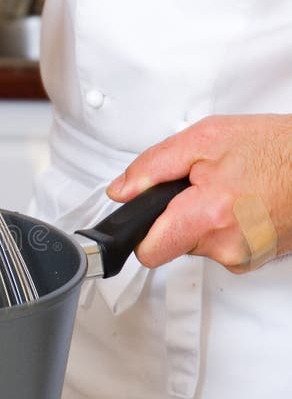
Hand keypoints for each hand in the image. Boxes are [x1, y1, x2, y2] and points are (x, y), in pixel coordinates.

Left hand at [107, 114, 291, 272]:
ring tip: (228, 191)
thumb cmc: (277, 148)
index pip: (149, 251)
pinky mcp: (255, 260)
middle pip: (172, 245)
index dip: (142, 232)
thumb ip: (153, 166)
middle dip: (177, 217)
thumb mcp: (205, 139)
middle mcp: (227, 245)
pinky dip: (225, 226)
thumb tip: (121, 190)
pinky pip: (221, 246)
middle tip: (200, 187)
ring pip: (197, 245)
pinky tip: (243, 204)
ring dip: (203, 220)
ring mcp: (243, 257)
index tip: (145, 217)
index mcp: (209, 215)